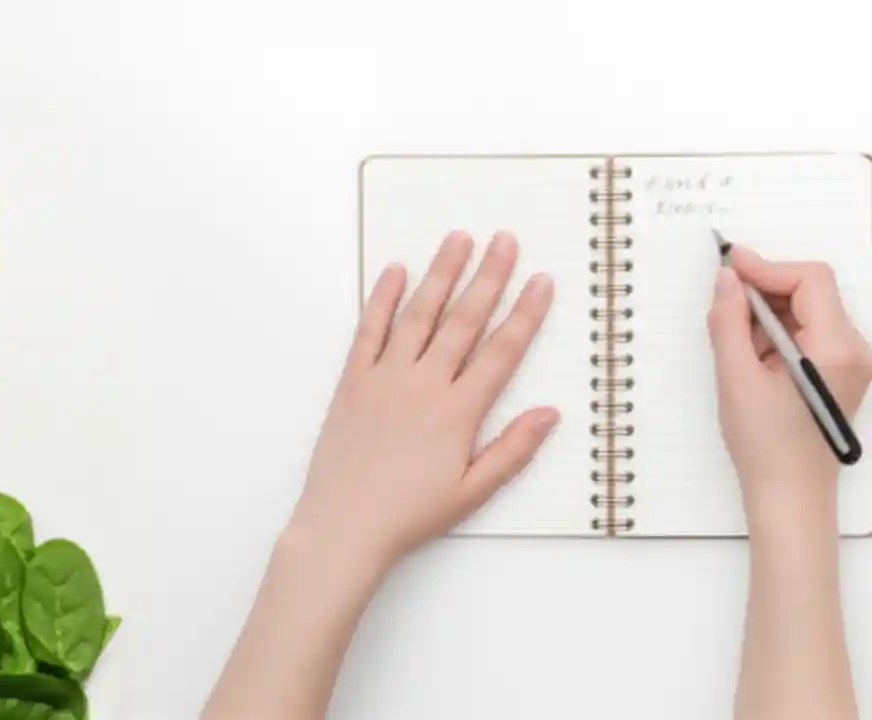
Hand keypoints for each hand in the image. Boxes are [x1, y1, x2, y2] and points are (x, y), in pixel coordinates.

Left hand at [290, 231, 558, 565]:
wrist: (344, 525)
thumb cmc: (409, 514)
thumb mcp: (472, 492)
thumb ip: (513, 449)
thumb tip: (550, 412)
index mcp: (458, 413)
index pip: (501, 352)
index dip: (525, 313)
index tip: (541, 280)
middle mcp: (423, 386)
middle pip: (463, 321)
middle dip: (488, 277)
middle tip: (505, 240)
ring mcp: (384, 379)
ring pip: (418, 316)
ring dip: (440, 274)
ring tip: (458, 239)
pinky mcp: (351, 382)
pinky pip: (368, 331)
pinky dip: (382, 298)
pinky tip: (395, 271)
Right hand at [707, 247, 871, 527]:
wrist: (790, 494)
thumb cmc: (765, 444)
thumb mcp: (735, 377)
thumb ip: (728, 321)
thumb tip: (726, 279)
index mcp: (835, 348)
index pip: (810, 279)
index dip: (767, 267)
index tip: (729, 267)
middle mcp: (854, 349)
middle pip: (811, 291)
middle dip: (764, 292)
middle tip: (722, 308)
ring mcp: (851, 361)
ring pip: (807, 311)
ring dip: (767, 316)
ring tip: (737, 348)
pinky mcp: (841, 372)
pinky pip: (809, 333)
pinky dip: (777, 334)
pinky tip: (753, 360)